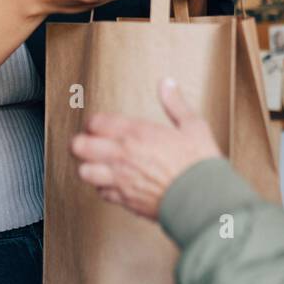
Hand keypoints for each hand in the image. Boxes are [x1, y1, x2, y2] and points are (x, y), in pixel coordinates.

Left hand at [71, 78, 221, 219]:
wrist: (203, 200)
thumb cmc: (199, 164)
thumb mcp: (193, 126)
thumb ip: (175, 103)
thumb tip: (167, 83)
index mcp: (137, 133)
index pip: (95, 122)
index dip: (95, 123)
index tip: (100, 125)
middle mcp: (122, 155)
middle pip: (79, 146)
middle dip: (81, 143)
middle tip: (90, 143)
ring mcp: (120, 179)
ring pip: (84, 171)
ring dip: (89, 166)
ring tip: (99, 164)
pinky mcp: (125, 199)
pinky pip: (101, 192)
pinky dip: (103, 187)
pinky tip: (114, 183)